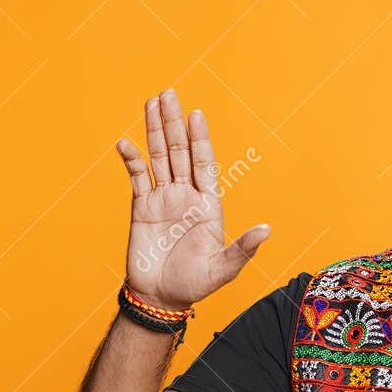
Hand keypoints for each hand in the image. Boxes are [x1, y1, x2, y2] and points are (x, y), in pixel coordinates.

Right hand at [115, 89, 269, 309]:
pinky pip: (137, 178)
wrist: (160, 298)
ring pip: (158, 157)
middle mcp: (186, 196)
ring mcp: (163, 200)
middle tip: (169, 93)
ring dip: (153, 130)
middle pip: (179, 152)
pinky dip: (131, 159)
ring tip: (151, 102)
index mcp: (207, 205)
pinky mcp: (142, 208)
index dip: (199, 139)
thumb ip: (242, 249)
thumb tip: (266, 229)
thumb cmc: (194, 285)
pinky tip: (125, 142)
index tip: (195, 115)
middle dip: (173, 123)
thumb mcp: (223, 269)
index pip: (204, 163)